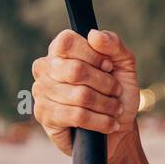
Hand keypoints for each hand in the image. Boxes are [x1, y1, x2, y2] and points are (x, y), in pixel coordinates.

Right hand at [31, 28, 140, 160]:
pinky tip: (109, 123)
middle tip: (115, 91)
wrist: (117, 129)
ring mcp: (40, 91)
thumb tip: (94, 34)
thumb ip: (113, 44)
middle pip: (76, 70)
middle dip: (105, 83)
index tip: (108, 66)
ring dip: (107, 104)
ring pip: (80, 95)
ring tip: (115, 109)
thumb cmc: (117, 93)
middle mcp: (45, 68)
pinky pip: (77, 115)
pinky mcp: (44, 115)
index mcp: (60, 51)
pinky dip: (100, 121)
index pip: (67, 42)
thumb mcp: (124, 64)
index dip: (93, 55)